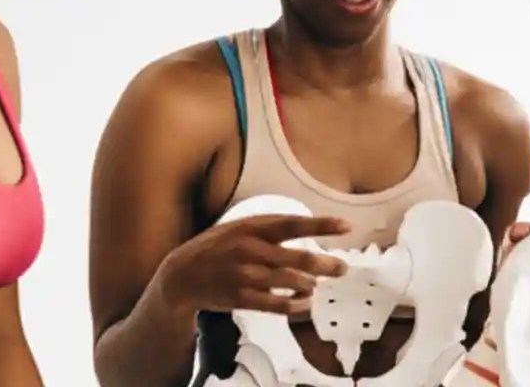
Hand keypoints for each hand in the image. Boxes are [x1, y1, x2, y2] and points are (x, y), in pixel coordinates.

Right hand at [161, 213, 350, 315]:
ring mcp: (246, 275)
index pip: (293, 223)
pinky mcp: (241, 298)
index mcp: (252, 227)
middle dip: (326, 264)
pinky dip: (295, 305)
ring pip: (291, 282)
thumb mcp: (239, 227)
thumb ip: (269, 229)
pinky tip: (305, 304)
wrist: (182, 275)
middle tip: (342, 268)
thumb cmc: (217, 248)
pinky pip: (277, 304)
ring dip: (310, 286)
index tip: (346, 226)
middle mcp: (251, 249)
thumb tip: (308, 231)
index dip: (321, 225)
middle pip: (298, 257)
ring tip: (317, 286)